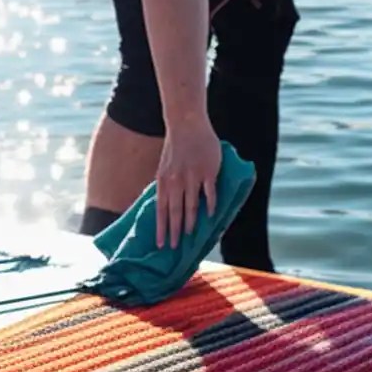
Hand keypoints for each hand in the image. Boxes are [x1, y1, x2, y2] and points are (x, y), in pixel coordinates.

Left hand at [155, 115, 219, 248]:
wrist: (186, 124)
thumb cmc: (175, 147)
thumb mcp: (164, 167)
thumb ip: (166, 186)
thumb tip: (165, 205)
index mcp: (163, 181)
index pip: (161, 210)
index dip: (161, 229)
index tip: (160, 245)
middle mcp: (175, 181)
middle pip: (175, 212)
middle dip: (174, 232)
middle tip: (175, 247)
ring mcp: (192, 176)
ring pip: (191, 205)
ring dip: (191, 222)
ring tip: (191, 235)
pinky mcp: (207, 171)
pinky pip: (209, 192)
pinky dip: (210, 204)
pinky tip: (211, 215)